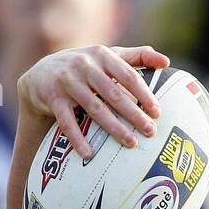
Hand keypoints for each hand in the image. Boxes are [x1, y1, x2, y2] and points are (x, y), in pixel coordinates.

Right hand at [17, 44, 169, 154]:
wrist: (42, 74)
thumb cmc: (86, 68)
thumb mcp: (107, 57)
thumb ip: (136, 57)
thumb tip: (166, 61)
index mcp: (102, 55)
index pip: (127, 75)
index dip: (143, 93)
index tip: (157, 112)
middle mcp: (84, 66)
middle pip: (113, 93)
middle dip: (133, 113)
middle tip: (150, 131)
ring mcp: (68, 82)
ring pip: (94, 108)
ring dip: (114, 127)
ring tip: (131, 143)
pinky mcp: (53, 98)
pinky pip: (67, 122)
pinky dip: (77, 138)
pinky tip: (89, 154)